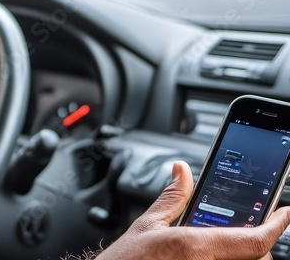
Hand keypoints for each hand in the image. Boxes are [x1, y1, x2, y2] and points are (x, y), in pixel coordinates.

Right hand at [99, 161, 289, 259]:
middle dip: (254, 247)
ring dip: (242, 258)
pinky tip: (205, 258)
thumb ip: (171, 198)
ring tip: (217, 249)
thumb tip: (181, 171)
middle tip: (238, 235)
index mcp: (193, 246)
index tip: (284, 214)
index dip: (277, 226)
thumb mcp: (146, 226)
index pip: (254, 239)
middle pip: (256, 258)